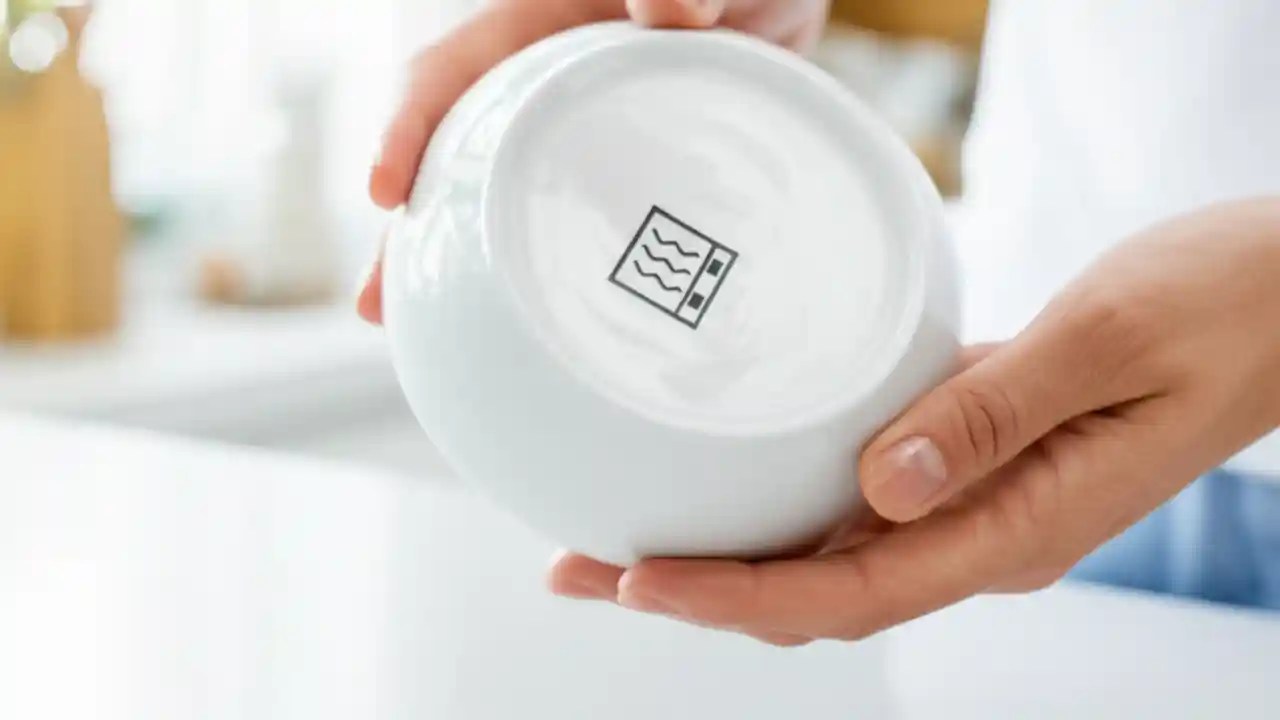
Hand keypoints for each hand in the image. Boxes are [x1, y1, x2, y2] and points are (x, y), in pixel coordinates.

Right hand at [357, 0, 831, 322]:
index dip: (408, 129)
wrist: (780, 15)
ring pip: (497, 206)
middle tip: (378, 304)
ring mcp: (566, 142)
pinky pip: (564, 232)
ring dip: (461, 266)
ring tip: (425, 335)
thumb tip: (665, 7)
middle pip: (451, 158)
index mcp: (534, 29)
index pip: (449, 74)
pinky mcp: (611, 183)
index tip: (384, 191)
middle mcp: (535, 88)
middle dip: (408, 229)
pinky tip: (533, 330)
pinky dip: (543, 280)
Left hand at [549, 198, 1279, 645]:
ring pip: (827, 554)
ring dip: (724, 553)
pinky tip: (724, 485)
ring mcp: (977, 504)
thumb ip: (993, 412)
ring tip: (616, 540)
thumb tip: (881, 482)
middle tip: (581, 571)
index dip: (738, 599)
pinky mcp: (973, 462)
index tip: (639, 584)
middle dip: (698, 591)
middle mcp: (987, 533)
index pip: (852, 592)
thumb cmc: (1223, 307)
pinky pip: (858, 504)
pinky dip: (781, 505)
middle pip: (817, 592)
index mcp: (1021, 525)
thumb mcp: (1112, 339)